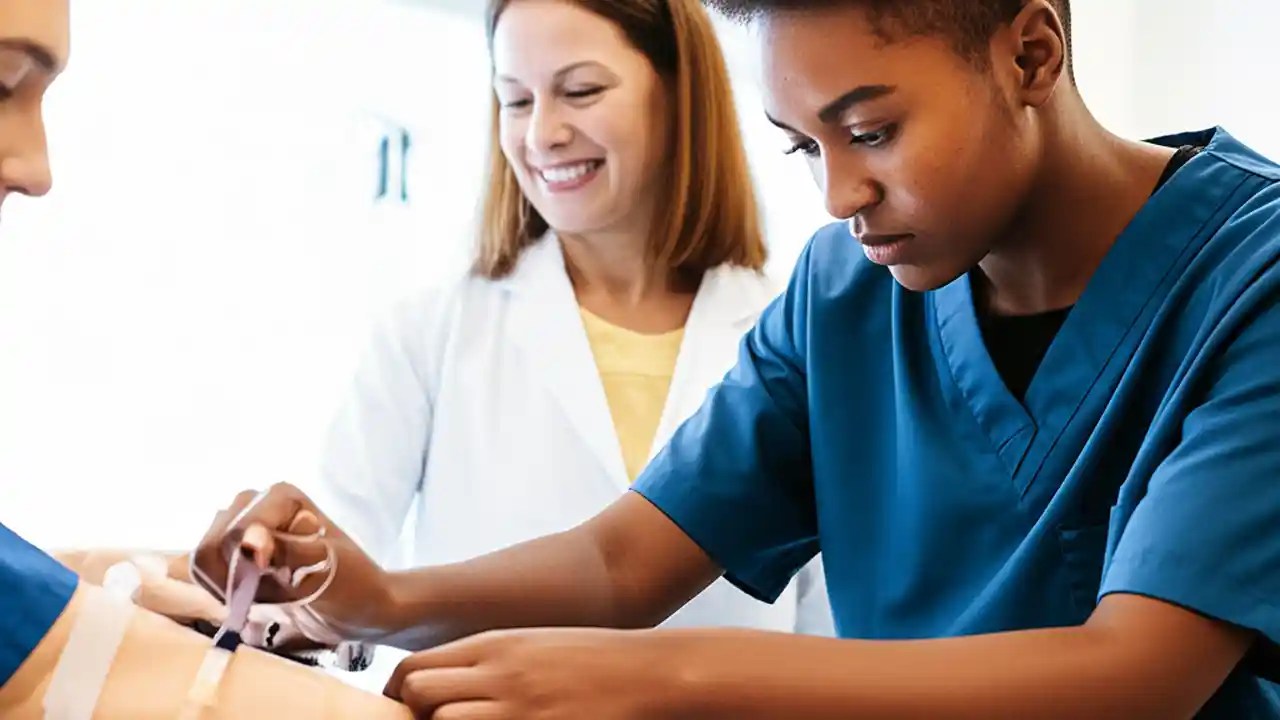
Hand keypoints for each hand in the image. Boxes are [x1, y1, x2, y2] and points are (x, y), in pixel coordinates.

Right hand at [191, 482, 393, 640]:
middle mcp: (254, 504)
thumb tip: (250, 542)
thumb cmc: (351, 581)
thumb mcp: (324, 567)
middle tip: (275, 592)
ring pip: (204, 562)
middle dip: (236, 579)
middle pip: (211, 546)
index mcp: (280, 497)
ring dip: (231, 588)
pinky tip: (256, 596)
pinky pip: (206, 574)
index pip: (235, 533)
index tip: (280, 580)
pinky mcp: (232, 553)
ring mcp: (239, 527)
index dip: (248, 566)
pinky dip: (225, 592)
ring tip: (270, 593)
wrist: (358, 605)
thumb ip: (285, 550)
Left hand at [384, 628, 681, 718]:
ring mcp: (517, 708)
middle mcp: (499, 673)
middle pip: (417, 693)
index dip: (399, 693)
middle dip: (413, 714)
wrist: (648, 673)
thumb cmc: (592, 660)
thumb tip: (448, 686)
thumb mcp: (533, 645)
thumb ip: (490, 662)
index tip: (404, 708)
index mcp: (495, 645)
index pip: (415, 666)